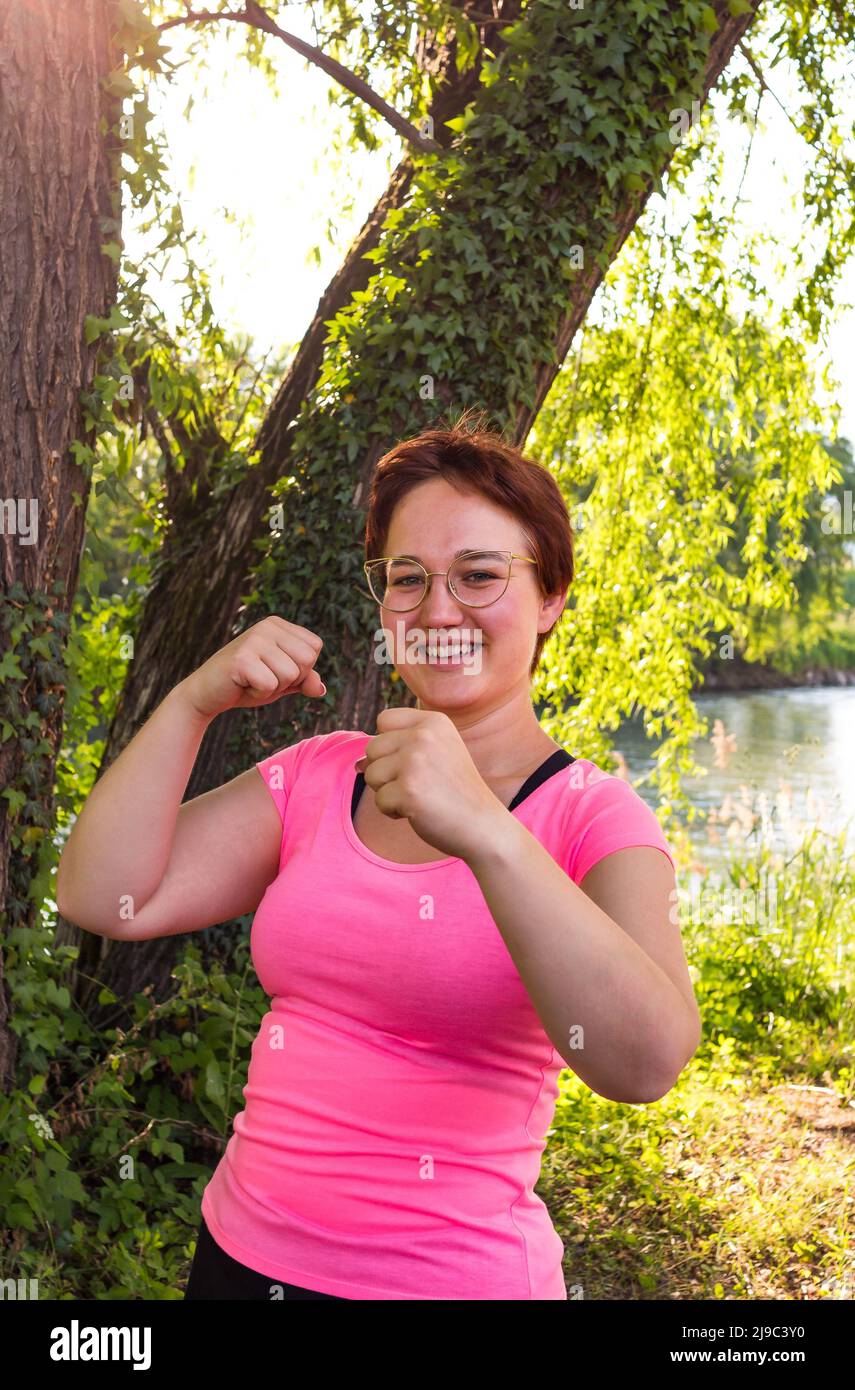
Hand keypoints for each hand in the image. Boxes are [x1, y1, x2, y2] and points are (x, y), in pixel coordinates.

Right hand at [177, 616, 324, 719]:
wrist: (207, 693)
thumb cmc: (247, 684)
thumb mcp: (282, 681)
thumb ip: (305, 680)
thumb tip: (319, 688)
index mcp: (278, 624)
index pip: (315, 646)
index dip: (301, 668)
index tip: (275, 669)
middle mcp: (266, 626)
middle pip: (307, 660)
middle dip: (290, 679)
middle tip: (264, 676)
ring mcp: (253, 640)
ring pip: (291, 674)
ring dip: (274, 687)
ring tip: (252, 680)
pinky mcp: (241, 659)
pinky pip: (270, 685)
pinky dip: (259, 694)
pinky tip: (243, 685)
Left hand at [355, 708, 508, 861]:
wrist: (482, 825)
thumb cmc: (455, 792)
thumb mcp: (435, 756)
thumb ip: (398, 750)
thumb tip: (357, 765)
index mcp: (433, 721)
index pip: (384, 720)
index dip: (390, 745)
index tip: (414, 763)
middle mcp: (424, 735)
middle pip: (372, 748)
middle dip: (386, 772)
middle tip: (418, 785)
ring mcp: (415, 762)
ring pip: (371, 775)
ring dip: (388, 792)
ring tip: (419, 797)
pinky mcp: (408, 790)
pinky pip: (379, 800)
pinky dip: (393, 812)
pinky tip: (419, 811)